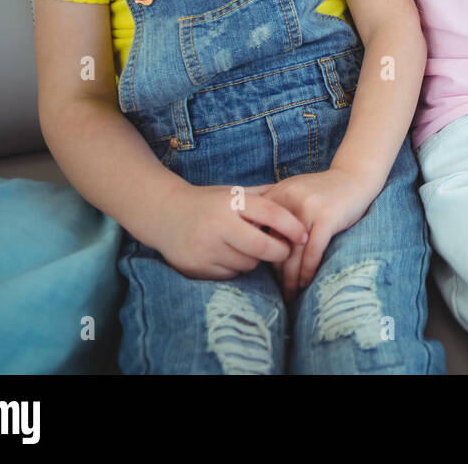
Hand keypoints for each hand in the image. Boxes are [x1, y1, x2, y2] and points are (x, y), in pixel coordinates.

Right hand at [151, 182, 308, 280]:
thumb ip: (263, 195)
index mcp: (230, 203)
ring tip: (247, 248)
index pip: (270, 214)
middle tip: (285, 250)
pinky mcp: (197, 268)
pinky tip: (228, 256)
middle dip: (279, 251)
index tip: (304, 235)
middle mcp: (218, 225)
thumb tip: (298, 196)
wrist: (163, 214)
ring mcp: (206, 249)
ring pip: (248, 264)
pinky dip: (235, 268)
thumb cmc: (208, 203)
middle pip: (262, 247)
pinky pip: (230, 275)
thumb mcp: (233, 193)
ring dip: (255, 260)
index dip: (292, 226)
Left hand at [257, 168, 380, 303]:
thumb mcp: (294, 192)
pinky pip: (313, 252)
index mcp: (277, 194)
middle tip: (275, 293)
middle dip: (275, 273)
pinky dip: (308, 271)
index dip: (257, 256)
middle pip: (275, 245)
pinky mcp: (328, 218)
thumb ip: (276, 210)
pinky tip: (306, 284)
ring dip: (291, 279)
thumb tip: (253, 242)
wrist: (355, 177)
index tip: (260, 276)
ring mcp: (309, 208)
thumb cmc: (323, 191)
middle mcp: (289, 200)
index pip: (258, 231)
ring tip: (289, 295)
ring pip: (293, 253)